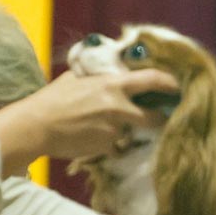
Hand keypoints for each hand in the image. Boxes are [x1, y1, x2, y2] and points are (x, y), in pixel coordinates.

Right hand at [0, 68, 177, 174]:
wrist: (36, 126)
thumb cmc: (53, 98)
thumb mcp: (78, 77)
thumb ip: (99, 75)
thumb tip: (113, 67)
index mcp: (113, 85)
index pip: (151, 80)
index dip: (169, 83)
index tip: (179, 86)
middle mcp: (118, 108)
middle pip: (153, 116)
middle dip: (157, 118)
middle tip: (156, 117)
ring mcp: (114, 130)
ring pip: (132, 133)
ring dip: (126, 131)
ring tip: (104, 127)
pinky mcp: (106, 148)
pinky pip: (116, 147)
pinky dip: (110, 144)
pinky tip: (92, 138)